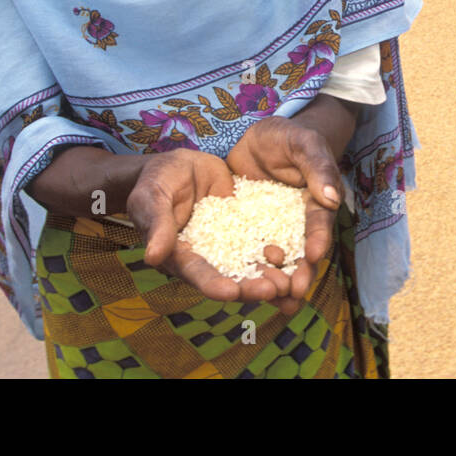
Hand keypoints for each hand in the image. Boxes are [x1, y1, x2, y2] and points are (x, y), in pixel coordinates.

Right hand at [126, 148, 294, 303]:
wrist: (180, 163)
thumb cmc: (157, 179)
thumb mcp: (153, 197)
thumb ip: (158, 225)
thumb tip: (153, 257)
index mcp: (180, 255)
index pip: (197, 273)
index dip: (213, 284)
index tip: (231, 292)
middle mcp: (207, 256)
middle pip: (229, 276)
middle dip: (251, 286)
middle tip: (275, 290)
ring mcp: (228, 244)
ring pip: (251, 264)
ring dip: (271, 275)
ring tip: (292, 282)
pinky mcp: (246, 228)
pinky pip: (263, 241)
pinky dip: (280, 251)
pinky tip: (301, 256)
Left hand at [226, 116, 343, 313]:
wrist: (257, 137)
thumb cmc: (288, 136)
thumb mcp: (304, 144)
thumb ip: (318, 168)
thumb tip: (332, 198)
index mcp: (315, 202)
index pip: (319, 223)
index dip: (318, 239)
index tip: (314, 255)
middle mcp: (296, 222)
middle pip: (300, 250)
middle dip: (299, 273)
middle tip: (294, 293)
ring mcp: (272, 229)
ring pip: (276, 258)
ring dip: (276, 280)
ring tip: (273, 301)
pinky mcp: (247, 231)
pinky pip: (248, 252)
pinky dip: (247, 270)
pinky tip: (241, 289)